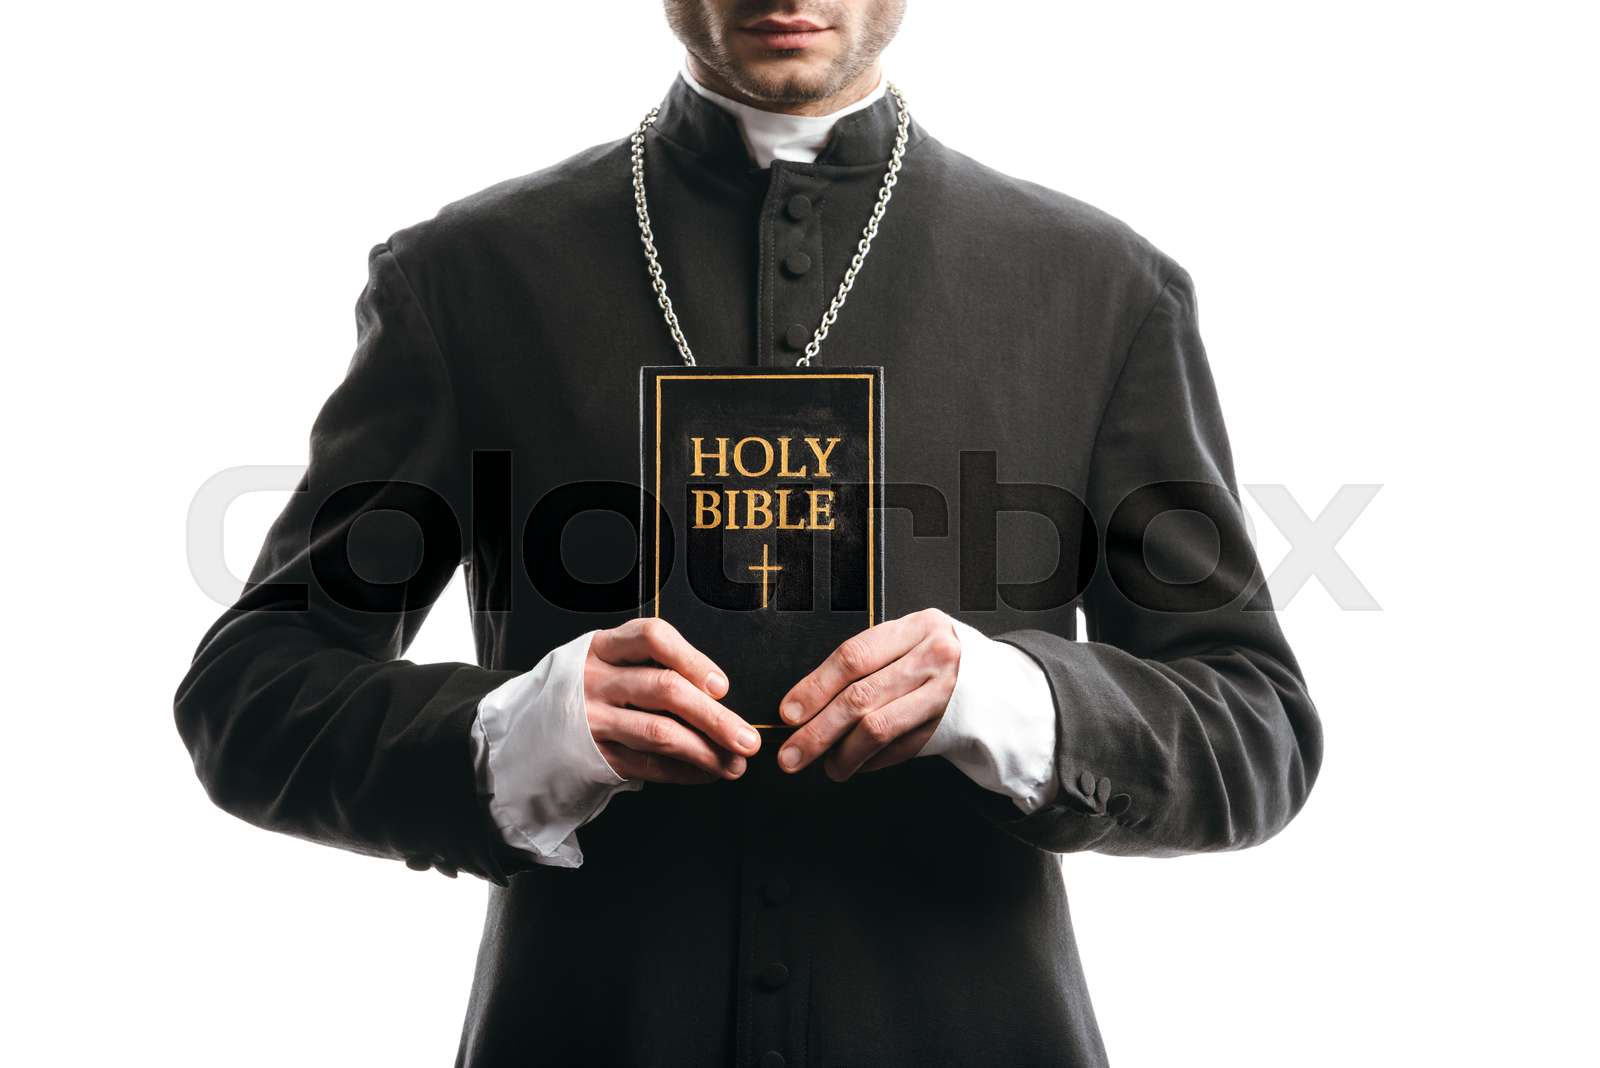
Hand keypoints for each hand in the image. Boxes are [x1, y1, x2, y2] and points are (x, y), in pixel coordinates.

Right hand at [585, 618, 761, 783]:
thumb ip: (653, 668)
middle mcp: (596, 679)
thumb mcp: (608, 663)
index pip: (653, 637)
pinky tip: (706, 773)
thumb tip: (718, 696)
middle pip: (665, 690)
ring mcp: (592, 719)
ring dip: (706, 752)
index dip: (692, 659)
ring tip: (735, 764)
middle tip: (747, 738)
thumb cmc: (587, 692)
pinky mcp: (593, 755)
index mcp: (604, 647)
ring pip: (659, 733)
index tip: (722, 686)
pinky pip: (646, 765)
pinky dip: (683, 773)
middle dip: (715, 717)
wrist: (527, 729)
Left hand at [775, 608, 960, 780]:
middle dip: (817, 731)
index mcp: (915, 628)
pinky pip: (898, 749)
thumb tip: (805, 703)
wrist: (996, 683)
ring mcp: (942, 695)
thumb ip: (865, 663)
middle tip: (791, 754)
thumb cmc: (935, 659)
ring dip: (843, 754)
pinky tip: (856, 763)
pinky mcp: (946, 728)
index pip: (853, 657)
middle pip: (860, 697)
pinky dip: (871, 761)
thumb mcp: (907, 642)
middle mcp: (933, 658)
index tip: (789, 712)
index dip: (815, 687)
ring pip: (878, 728)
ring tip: (826, 766)